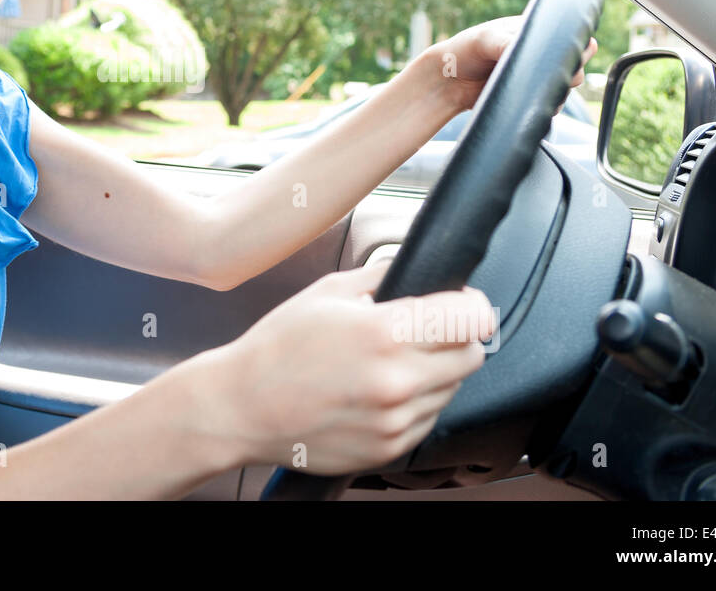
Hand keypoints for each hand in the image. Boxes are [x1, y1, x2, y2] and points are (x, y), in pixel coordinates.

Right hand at [208, 263, 494, 473]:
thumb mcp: (327, 292)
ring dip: (435, 373)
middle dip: (457, 338)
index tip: (463, 304)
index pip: (471, 319)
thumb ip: (382, 275)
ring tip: (390, 364)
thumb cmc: (277, 349)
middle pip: (473, 356)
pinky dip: (415, 404)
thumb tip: (417, 267)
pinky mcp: (389, 448)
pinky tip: (378, 391)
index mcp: (384, 333)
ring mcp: (394, 420)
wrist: (242, 406)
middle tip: (427, 332)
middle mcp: (396, 381)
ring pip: (453, 390)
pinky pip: (428, 419)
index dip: (471, 306)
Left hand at [423, 15, 596, 113]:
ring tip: (532, 90)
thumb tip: (531, 52)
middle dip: (570, 74)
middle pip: (576, 66)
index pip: (572, 38)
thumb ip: (508, 42)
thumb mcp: (485, 40)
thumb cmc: (464, 51)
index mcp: (535, 32)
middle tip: (549, 77)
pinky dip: (546, 107)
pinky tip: (531, 105)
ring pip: (564, 88)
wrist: (448, 82)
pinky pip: (548, 105)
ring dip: (556, 93)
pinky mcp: (527, 97)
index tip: (568, 57)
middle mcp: (539, 54)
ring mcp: (535, 77)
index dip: (578, 48)